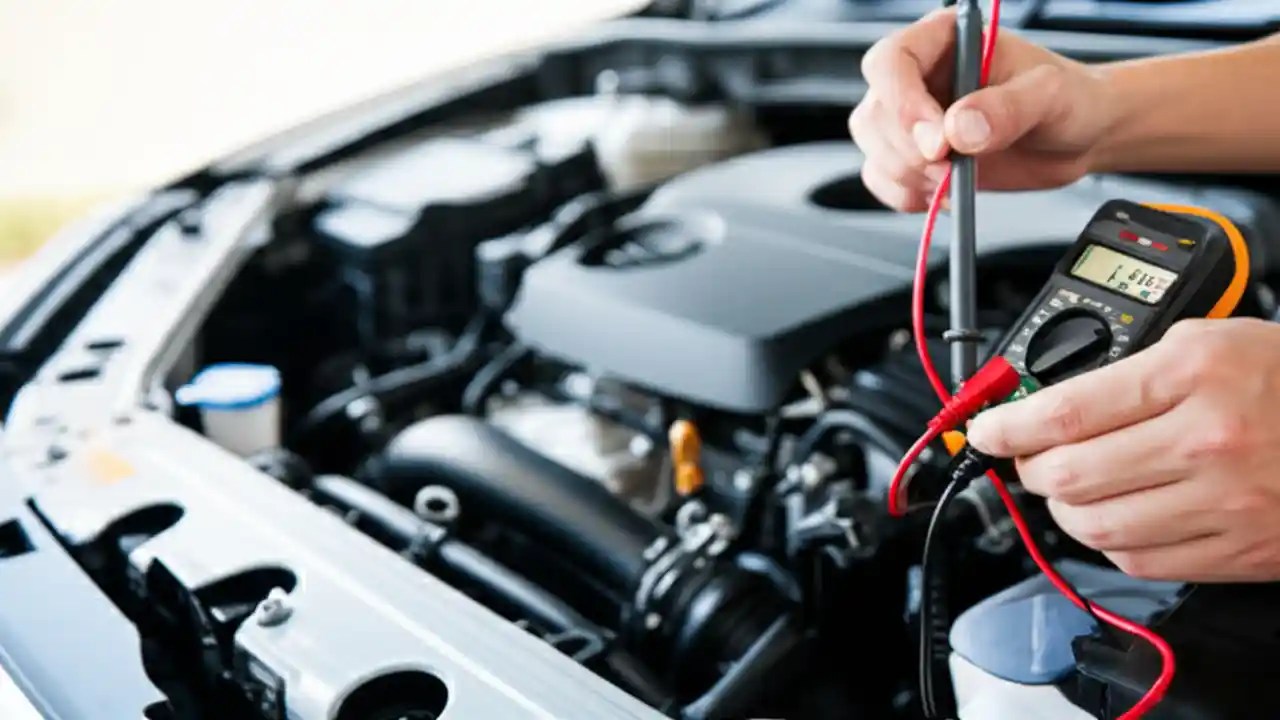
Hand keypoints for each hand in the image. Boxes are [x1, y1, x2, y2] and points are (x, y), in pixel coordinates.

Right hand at [848, 8, 1114, 211]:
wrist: (1077, 137)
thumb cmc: (1068, 100)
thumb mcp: (1051, 95)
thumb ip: (1008, 107)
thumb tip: (959, 129)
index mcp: (944, 41)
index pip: (891, 62)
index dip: (903, 103)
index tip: (937, 140)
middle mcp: (919, 77)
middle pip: (874, 113)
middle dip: (911, 151)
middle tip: (953, 167)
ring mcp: (911, 119)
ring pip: (874, 149)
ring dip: (910, 175)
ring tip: (959, 177)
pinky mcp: (912, 156)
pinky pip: (881, 179)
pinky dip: (908, 195)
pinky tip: (945, 191)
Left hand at [965, 318, 1279, 582]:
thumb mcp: (1207, 341)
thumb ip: (1126, 369)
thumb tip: (1047, 403)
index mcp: (1192, 375)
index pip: (1066, 410)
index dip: (1006, 425)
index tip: (983, 429)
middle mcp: (1206, 441)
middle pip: (1070, 476)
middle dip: (1028, 470)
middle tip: (1023, 457)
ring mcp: (1224, 502)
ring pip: (1096, 526)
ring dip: (1063, 509)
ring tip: (1068, 486)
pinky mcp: (1237, 549)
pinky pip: (1140, 560)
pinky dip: (1110, 541)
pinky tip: (1116, 514)